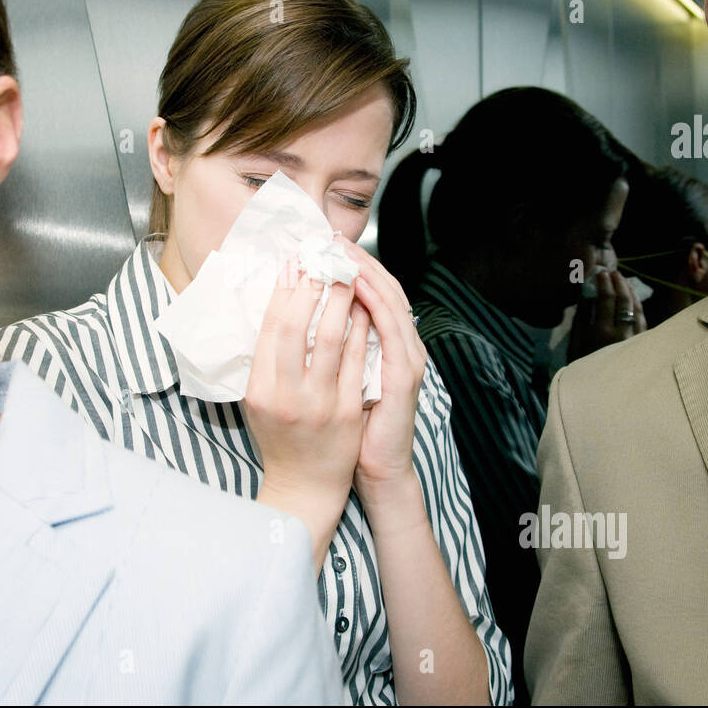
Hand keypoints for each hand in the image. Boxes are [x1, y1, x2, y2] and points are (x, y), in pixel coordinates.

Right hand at [245, 258, 370, 526]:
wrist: (305, 485)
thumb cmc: (279, 436)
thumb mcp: (258, 400)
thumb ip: (262, 361)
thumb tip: (273, 307)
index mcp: (259, 390)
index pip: (268, 330)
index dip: (281, 293)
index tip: (292, 264)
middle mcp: (286, 397)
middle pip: (295, 329)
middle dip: (310, 288)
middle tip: (321, 260)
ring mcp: (319, 404)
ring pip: (330, 340)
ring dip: (339, 300)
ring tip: (345, 274)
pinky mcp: (348, 411)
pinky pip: (356, 360)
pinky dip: (361, 329)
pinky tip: (364, 308)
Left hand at [334, 238, 427, 505]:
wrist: (373, 471)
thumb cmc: (350, 430)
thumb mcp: (336, 380)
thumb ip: (329, 348)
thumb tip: (300, 315)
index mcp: (384, 344)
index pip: (369, 292)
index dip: (348, 266)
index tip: (321, 244)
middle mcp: (400, 345)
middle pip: (383, 288)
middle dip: (356, 260)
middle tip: (331, 237)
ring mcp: (407, 357)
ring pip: (390, 302)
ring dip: (366, 273)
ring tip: (342, 251)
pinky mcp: (406, 375)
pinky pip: (391, 331)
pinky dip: (376, 304)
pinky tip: (358, 287)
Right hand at [567, 269, 646, 361]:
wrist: (602, 396)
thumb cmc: (582, 369)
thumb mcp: (574, 345)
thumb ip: (580, 319)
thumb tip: (586, 295)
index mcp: (602, 333)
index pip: (606, 300)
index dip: (604, 283)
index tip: (600, 272)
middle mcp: (622, 334)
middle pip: (623, 301)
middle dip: (618, 283)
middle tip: (612, 272)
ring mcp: (636, 339)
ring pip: (637, 308)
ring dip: (630, 291)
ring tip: (623, 281)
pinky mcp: (643, 344)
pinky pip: (642, 319)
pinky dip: (637, 305)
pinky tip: (633, 299)